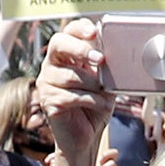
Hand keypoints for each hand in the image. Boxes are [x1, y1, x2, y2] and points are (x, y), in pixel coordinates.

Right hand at [35, 18, 113, 157]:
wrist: (87, 137)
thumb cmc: (96, 105)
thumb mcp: (106, 82)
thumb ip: (107, 66)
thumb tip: (117, 52)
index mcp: (67, 54)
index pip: (68, 32)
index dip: (80, 28)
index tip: (94, 32)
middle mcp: (52, 65)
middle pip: (59, 44)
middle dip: (81, 49)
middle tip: (100, 59)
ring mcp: (46, 82)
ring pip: (70, 75)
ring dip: (94, 85)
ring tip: (107, 95)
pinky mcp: (48, 101)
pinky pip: (71, 95)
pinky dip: (92, 100)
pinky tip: (103, 105)